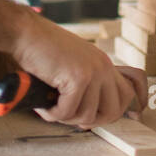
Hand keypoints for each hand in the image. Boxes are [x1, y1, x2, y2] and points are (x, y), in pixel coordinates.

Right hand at [12, 11, 146, 127]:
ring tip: (51, 107)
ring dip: (65, 117)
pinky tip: (43, 105)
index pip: (129, 92)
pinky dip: (52, 114)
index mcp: (104, 64)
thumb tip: (93, 116)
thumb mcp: (74, 64)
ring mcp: (92, 72)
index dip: (120, 111)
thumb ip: (87, 83)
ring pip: (87, 116)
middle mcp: (103, 67)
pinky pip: (67, 112)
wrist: (25, 34)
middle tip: (70, 116)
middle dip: (91, 121)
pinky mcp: (77, 78)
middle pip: (113, 111)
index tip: (108, 119)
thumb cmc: (42, 49)